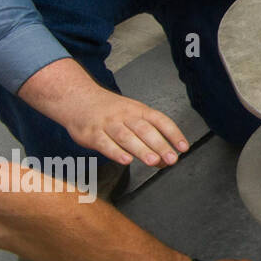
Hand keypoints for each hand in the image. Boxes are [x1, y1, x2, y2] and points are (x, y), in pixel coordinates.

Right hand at [61, 88, 188, 167]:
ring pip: (127, 137)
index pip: (160, 121)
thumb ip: (148, 135)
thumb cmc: (110, 111)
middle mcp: (125, 115)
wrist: (77, 99)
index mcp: (138, 110)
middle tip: (171, 159)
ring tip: (153, 161)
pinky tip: (126, 160)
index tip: (184, 147)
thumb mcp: (132, 114)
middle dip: (160, 145)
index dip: (174, 134)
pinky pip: (105, 143)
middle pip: (145, 130)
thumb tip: (165, 158)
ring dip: (141, 149)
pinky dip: (116, 152)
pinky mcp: (91, 134)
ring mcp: (108, 124)